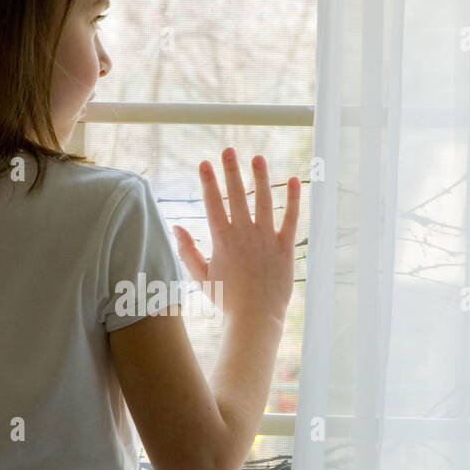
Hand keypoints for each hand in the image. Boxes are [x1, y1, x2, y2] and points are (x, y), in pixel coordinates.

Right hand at [172, 149, 300, 322]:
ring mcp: (265, 239)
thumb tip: (176, 226)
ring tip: (257, 158)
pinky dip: (293, 198)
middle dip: (232, 171)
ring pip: (264, 200)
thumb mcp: (200, 276)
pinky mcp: (285, 247)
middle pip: (237, 195)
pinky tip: (294, 179)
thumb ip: (187, 250)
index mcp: (221, 240)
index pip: (213, 203)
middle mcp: (244, 234)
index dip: (208, 181)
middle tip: (229, 150)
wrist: (254, 319)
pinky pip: (291, 218)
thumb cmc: (226, 300)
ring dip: (260, 177)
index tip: (205, 163)